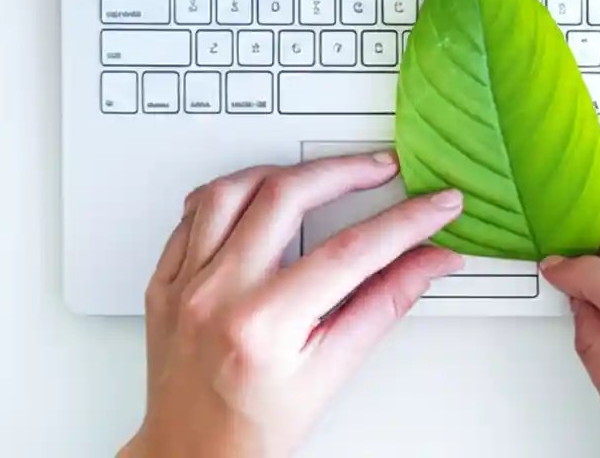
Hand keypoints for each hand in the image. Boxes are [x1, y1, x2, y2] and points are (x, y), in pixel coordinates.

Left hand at [119, 151, 464, 457]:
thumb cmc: (254, 433)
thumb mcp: (331, 374)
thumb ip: (383, 306)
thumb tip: (429, 262)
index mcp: (262, 326)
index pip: (352, 252)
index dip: (405, 221)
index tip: (436, 204)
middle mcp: (216, 295)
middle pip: (286, 196)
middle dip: (344, 171)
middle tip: (382, 169)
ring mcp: (183, 284)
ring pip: (231, 190)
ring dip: (283, 171)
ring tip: (321, 174)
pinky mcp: (163, 281)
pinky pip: (192, 214)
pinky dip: (231, 194)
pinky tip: (257, 195)